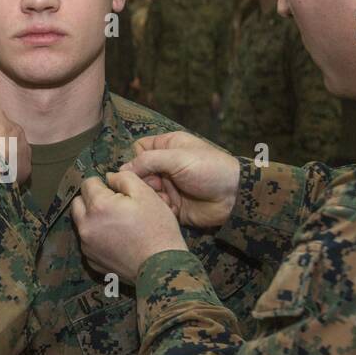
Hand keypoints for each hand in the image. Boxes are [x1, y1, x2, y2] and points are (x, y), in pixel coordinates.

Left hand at [71, 171, 185, 282]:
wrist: (161, 267)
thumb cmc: (157, 228)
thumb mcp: (146, 194)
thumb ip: (123, 178)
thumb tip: (109, 177)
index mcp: (98, 206)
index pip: (88, 183)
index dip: (103, 183)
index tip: (117, 191)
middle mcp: (86, 225)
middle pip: (78, 202)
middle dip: (92, 199)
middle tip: (113, 204)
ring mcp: (87, 246)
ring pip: (81, 223)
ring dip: (93, 218)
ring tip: (117, 223)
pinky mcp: (92, 261)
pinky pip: (88, 242)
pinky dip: (98, 237)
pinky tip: (117, 240)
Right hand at [120, 131, 239, 228]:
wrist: (233, 196)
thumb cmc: (209, 169)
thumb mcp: (178, 157)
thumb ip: (148, 160)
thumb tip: (122, 169)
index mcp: (168, 146)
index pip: (138, 149)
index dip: (136, 159)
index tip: (141, 169)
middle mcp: (165, 165)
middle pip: (138, 173)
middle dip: (143, 181)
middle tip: (155, 186)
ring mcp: (168, 186)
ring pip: (145, 191)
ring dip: (152, 195)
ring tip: (166, 198)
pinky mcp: (173, 205)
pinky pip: (156, 206)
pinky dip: (160, 207)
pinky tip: (172, 208)